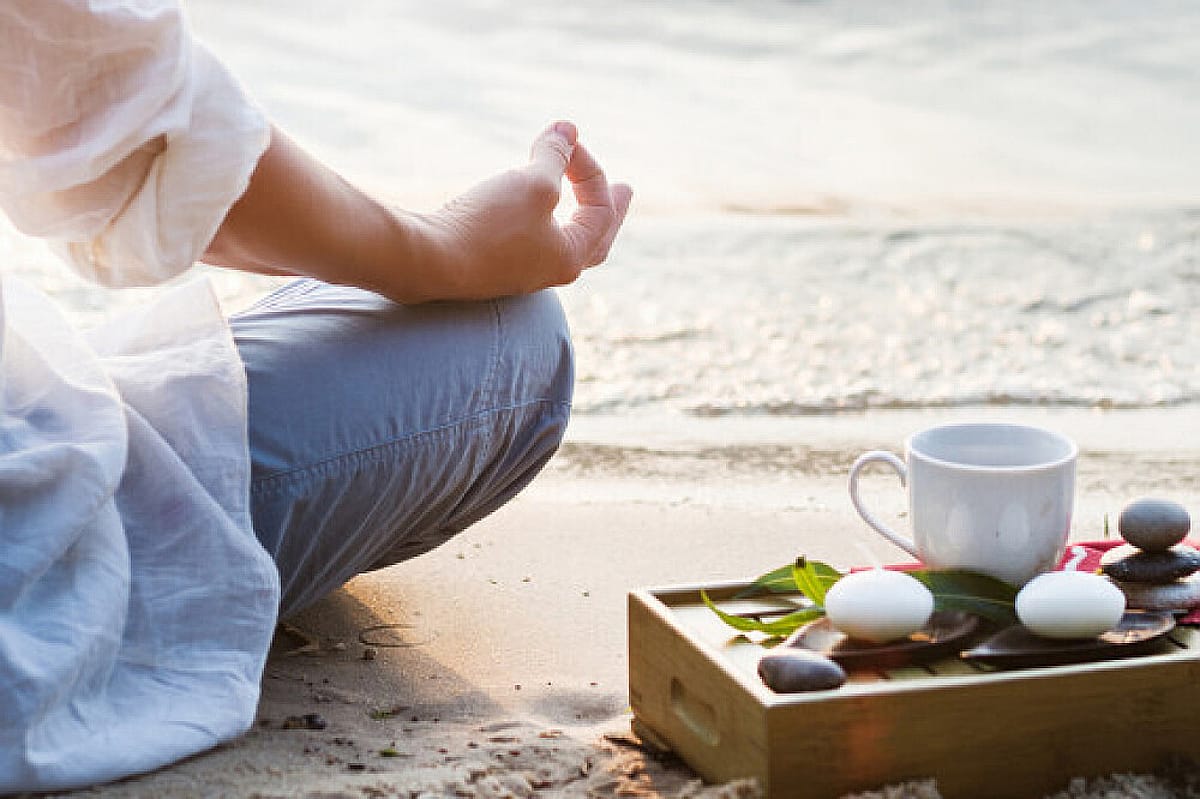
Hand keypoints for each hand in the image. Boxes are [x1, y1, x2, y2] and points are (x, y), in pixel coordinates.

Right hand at [417, 120, 632, 300]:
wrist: (427, 260)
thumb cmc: (488, 225)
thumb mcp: (532, 182)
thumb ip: (556, 155)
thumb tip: (568, 129)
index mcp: (571, 257)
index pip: (600, 209)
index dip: (590, 168)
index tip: (568, 138)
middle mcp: (550, 272)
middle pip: (594, 240)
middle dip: (609, 210)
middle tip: (624, 191)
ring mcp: (520, 273)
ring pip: (560, 243)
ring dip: (573, 216)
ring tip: (579, 201)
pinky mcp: (490, 267)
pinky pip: (529, 243)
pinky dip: (541, 222)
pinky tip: (533, 215)